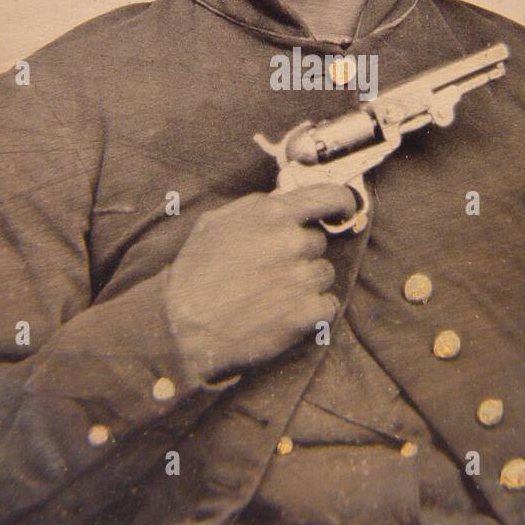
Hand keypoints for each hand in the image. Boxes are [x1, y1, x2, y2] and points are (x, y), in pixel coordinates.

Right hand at [162, 184, 355, 381]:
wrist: (182, 328)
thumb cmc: (194, 274)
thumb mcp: (215, 223)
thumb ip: (255, 207)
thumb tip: (284, 200)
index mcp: (271, 214)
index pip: (329, 196)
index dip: (340, 203)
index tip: (342, 210)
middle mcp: (292, 242)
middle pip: (318, 242)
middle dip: (300, 254)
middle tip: (269, 272)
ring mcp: (302, 278)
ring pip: (323, 274)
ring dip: (305, 284)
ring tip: (271, 296)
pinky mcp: (308, 313)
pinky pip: (327, 305)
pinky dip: (312, 313)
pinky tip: (283, 316)